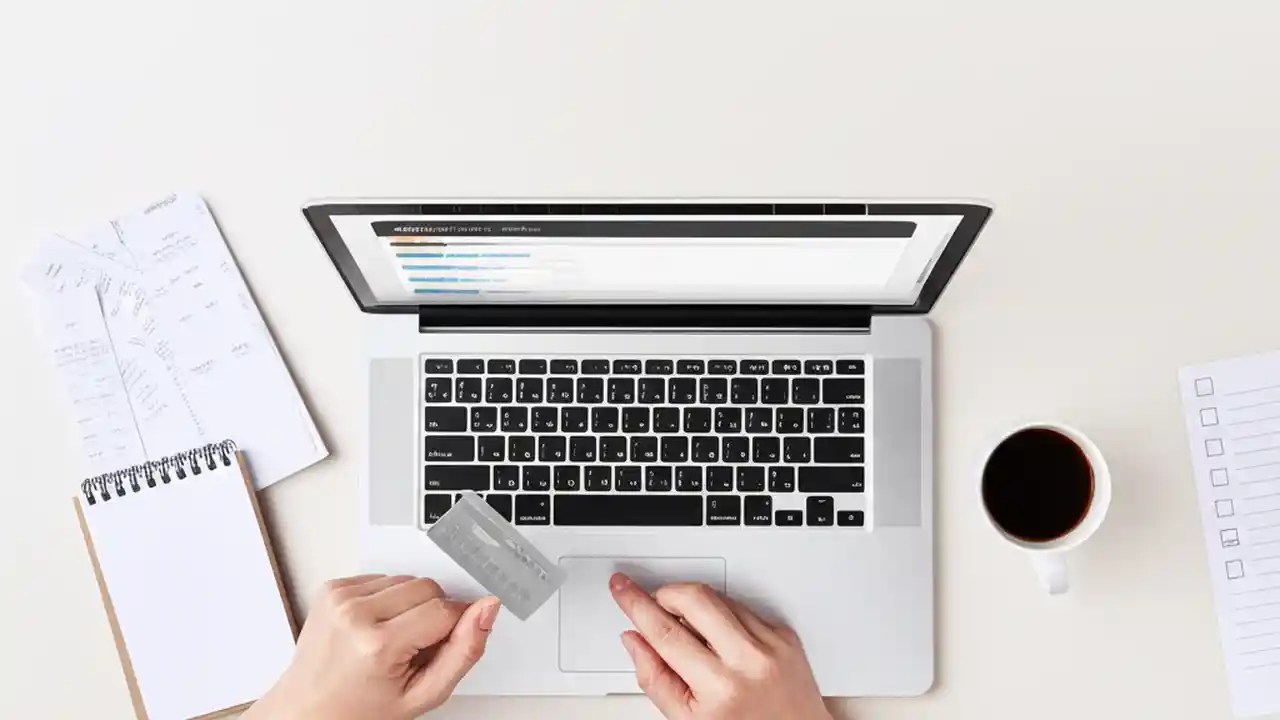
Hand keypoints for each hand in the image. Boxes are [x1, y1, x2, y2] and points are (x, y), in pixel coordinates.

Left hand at [244, 574, 499, 719]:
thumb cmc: (361, 710)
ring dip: (408, 605)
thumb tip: (486, 609)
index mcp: (379, 643)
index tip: (439, 648)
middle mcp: (356, 613)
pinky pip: (382, 578)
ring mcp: (340, 598)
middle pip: (428, 587)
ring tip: (390, 640)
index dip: (453, 628)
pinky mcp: (332, 588)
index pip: (446, 609)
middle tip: (412, 649)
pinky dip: (386, 600)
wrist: (307, 710)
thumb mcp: (422, 696)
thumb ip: (463, 652)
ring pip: (407, 579)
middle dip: (431, 615)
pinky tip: (374, 627)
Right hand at [611, 573, 831, 719]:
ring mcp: (771, 644)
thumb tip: (635, 640)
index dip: (637, 605)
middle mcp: (749, 661)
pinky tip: (721, 638)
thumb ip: (655, 679)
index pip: (665, 633)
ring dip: (694, 605)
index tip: (622, 588)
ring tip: (692, 633)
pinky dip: (722, 615)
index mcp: (720, 688)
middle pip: (695, 598)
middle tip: (654, 603)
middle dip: (666, 593)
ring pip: (718, 597)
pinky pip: (742, 607)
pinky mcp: (785, 634)